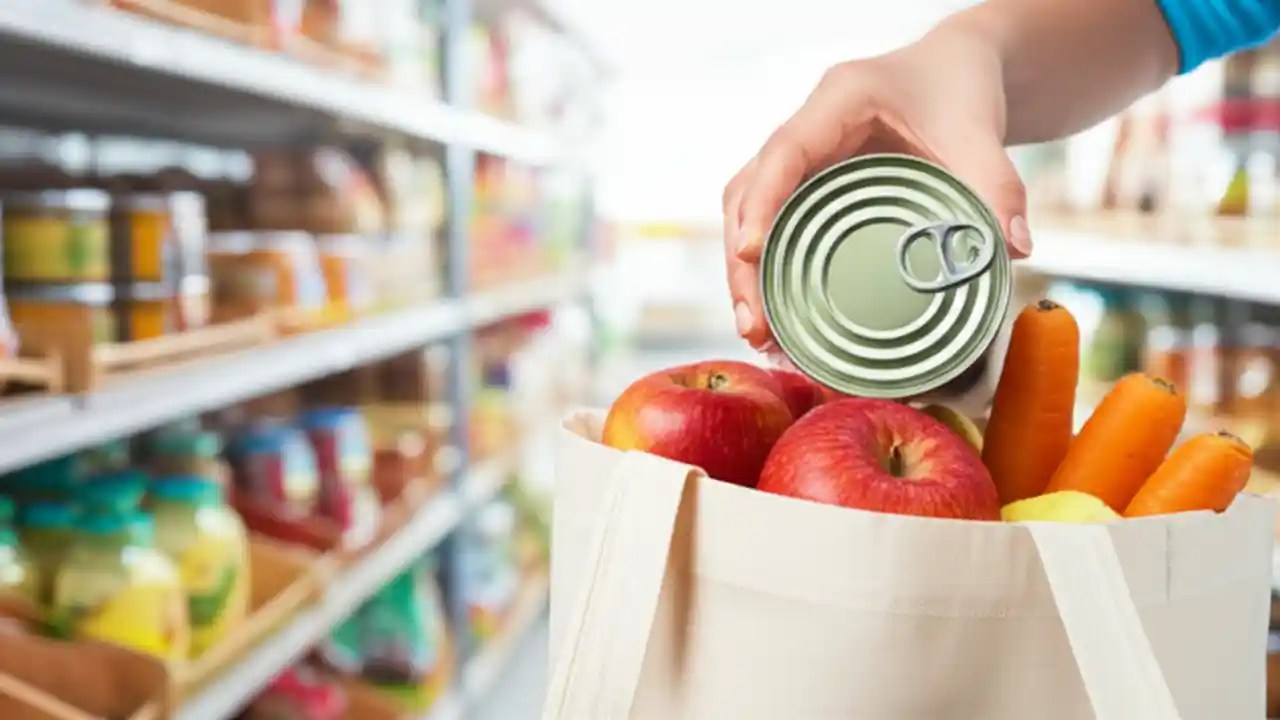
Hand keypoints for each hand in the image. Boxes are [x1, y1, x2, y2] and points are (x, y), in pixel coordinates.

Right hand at [723, 26, 1032, 350]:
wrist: (957, 68)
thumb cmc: (959, 85)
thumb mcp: (979, 130)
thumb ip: (995, 186)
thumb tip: (1011, 251)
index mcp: (838, 100)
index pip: (783, 154)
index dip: (762, 205)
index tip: (752, 255)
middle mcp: (807, 129)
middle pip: (747, 194)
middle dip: (743, 263)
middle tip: (756, 325)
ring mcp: (803, 159)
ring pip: (750, 213)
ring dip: (748, 274)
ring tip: (760, 334)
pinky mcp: (811, 186)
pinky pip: (776, 226)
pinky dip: (771, 271)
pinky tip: (779, 317)